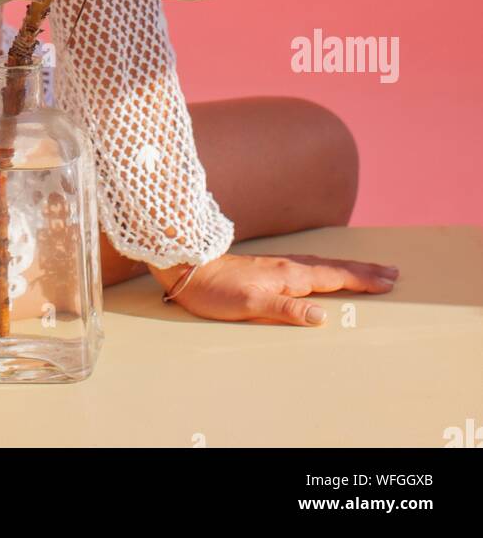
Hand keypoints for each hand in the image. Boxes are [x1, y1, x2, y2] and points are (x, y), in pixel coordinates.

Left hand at [151, 253, 399, 326]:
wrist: (189, 268)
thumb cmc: (216, 291)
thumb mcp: (250, 305)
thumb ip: (286, 310)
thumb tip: (322, 317)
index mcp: (288, 276)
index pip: (333, 278)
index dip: (361, 280)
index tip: (387, 281)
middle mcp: (288, 266)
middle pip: (334, 267)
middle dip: (363, 270)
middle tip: (391, 272)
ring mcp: (278, 264)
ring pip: (322, 264)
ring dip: (348, 267)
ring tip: (368, 269)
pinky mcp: (268, 267)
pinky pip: (309, 264)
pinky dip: (327, 266)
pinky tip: (325, 269)